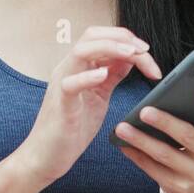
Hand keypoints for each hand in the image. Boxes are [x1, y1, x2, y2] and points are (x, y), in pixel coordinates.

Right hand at [19, 26, 162, 183]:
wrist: (47, 156)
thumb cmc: (73, 127)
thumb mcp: (100, 95)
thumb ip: (113, 75)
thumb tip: (131, 57)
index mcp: (79, 66)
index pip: (101, 37)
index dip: (125, 38)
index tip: (146, 49)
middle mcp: (68, 69)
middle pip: (91, 36)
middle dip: (121, 37)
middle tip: (144, 50)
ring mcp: (62, 85)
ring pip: (81, 51)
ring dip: (110, 48)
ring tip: (132, 54)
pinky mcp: (61, 106)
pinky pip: (70, 84)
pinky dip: (88, 77)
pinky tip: (104, 76)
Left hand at [114, 86, 193, 192]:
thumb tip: (170, 91)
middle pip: (189, 137)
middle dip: (165, 123)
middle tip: (144, 111)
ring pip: (165, 155)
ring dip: (141, 140)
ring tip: (122, 127)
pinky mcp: (179, 186)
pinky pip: (153, 170)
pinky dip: (137, 156)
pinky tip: (124, 145)